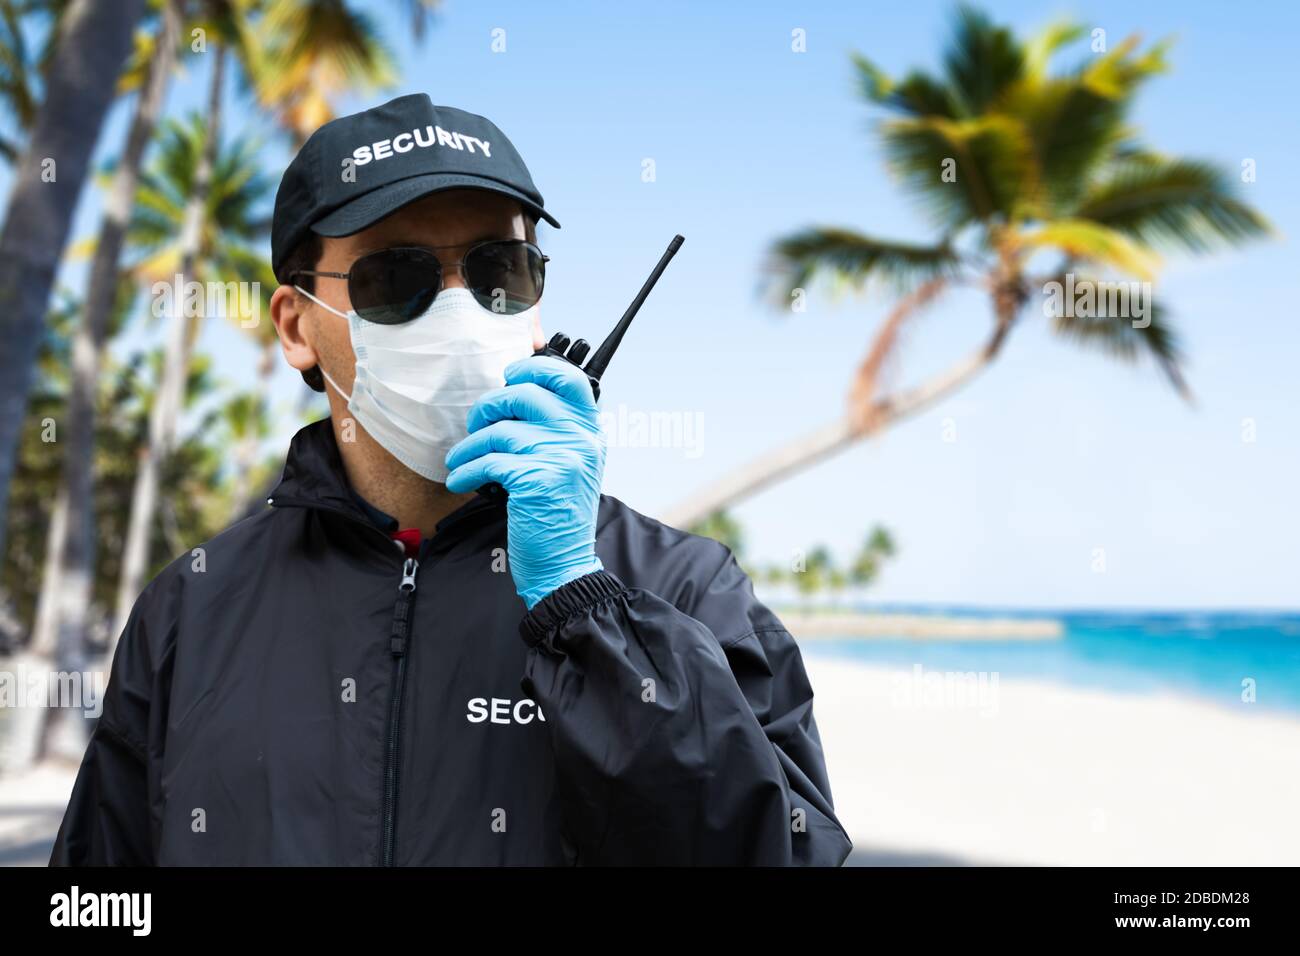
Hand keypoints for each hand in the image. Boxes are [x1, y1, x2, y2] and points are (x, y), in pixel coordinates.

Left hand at [445, 355, 605, 608]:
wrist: (564, 563)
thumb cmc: (560, 513)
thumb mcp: (572, 465)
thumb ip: (555, 431)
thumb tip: (514, 397)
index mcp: (589, 431)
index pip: (569, 378)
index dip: (535, 367)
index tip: (510, 376)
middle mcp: (580, 439)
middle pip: (524, 395)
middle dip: (489, 407)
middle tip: (477, 424)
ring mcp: (560, 457)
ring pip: (499, 431)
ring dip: (470, 446)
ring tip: (460, 460)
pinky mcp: (536, 479)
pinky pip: (489, 461)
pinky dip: (467, 470)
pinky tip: (461, 480)